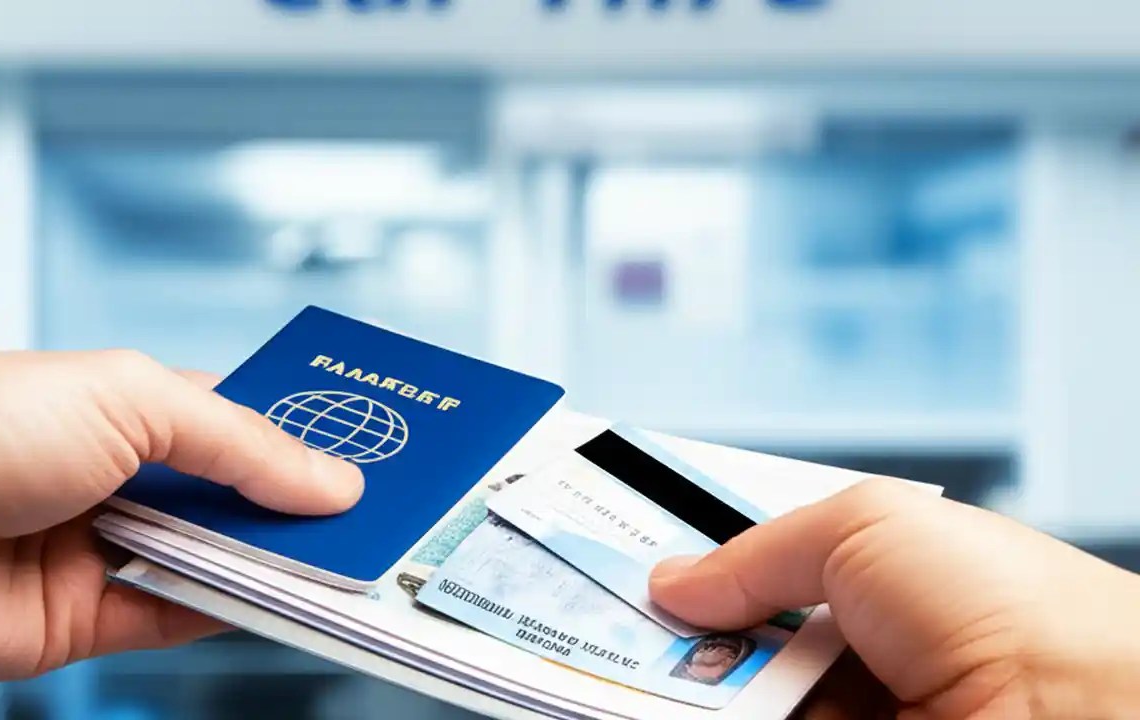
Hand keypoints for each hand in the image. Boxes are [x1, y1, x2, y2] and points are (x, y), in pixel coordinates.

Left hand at [0, 351, 362, 681]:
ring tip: (352, 558)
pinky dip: (237, 609)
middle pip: (242, 497)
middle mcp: (130, 479)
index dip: (307, 437)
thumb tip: (331, 481)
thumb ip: (241, 445)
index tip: (375, 451)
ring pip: (223, 560)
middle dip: (304, 506)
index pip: (245, 424)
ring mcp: (115, 549)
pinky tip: (287, 600)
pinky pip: (186, 615)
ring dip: (279, 561)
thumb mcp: (131, 400)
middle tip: (382, 513)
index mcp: (138, 409)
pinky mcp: (95, 619)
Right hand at [649, 479, 1139, 718]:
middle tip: (603, 623)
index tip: (633, 569)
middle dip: (675, 631)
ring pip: (743, 700)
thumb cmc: (997, 597)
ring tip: (616, 665)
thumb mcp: (864, 528)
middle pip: (742, 642)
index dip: (703, 569)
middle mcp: (865, 652)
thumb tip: (672, 581)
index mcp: (879, 580)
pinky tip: (663, 699)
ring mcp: (855, 716)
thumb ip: (757, 552)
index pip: (769, 571)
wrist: (1075, 712)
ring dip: (683, 683)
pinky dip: (711, 714)